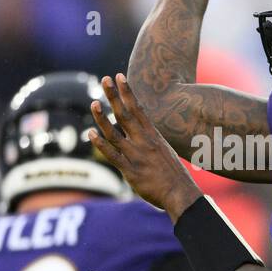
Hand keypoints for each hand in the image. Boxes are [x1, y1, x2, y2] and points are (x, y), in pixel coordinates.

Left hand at [88, 74, 202, 217]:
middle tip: (104, 79)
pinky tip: (91, 134)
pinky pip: (112, 155)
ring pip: (115, 133)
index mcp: (153, 135)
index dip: (128, 92)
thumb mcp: (164, 152)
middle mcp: (144, 142)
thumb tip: (139, 134)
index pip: (138, 108)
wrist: (180, 193)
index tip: (119, 77)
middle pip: (125, 114)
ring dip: (102, 118)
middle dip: (114, 96)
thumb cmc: (172, 175)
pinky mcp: (130, 170)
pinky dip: (101, 144)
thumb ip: (149, 142)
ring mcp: (136, 155)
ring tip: (94, 103)